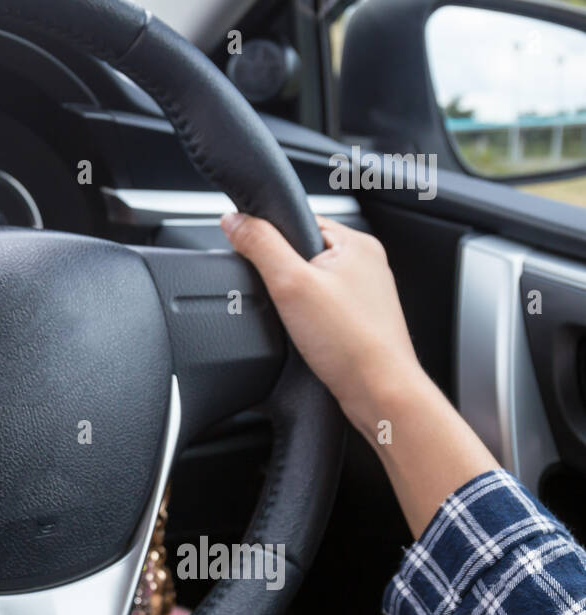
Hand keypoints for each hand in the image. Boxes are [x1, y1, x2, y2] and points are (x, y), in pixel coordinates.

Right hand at [220, 213, 423, 435]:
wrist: (380, 393)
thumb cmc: (351, 343)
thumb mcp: (290, 284)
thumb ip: (259, 245)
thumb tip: (234, 220)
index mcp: (357, 242)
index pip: (297, 221)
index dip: (270, 241)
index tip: (260, 266)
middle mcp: (366, 264)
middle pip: (301, 254)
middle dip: (282, 277)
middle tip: (285, 302)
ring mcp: (365, 294)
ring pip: (310, 285)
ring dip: (295, 301)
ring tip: (301, 323)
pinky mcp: (359, 321)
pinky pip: (320, 309)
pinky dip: (308, 321)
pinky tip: (309, 336)